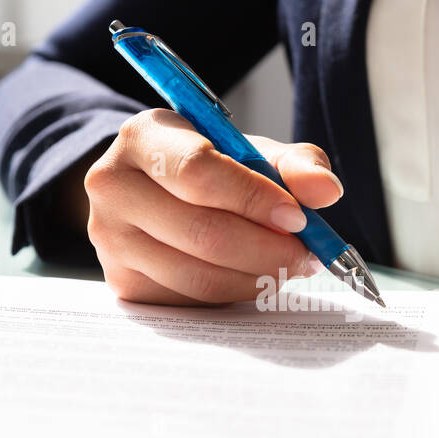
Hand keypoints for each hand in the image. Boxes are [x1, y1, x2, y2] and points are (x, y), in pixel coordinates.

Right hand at [84, 108, 343, 303]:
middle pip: (202, 232)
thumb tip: (327, 190)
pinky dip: (235, 293)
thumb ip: (294, 165)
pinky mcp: (123, 283)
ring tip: (288, 265)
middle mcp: (113, 187)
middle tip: (308, 254)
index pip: (199, 172)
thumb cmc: (208, 168)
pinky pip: (192, 300)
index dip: (254, 199)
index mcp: (142, 137)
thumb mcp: (249, 152)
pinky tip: (254, 276)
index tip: (299, 217)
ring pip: (200, 275)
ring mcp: (111, 240)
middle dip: (268, 249)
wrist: (155, 192)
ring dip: (258, 277)